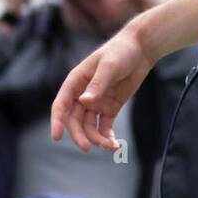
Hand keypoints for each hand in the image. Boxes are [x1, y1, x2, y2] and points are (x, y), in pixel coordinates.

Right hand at [50, 17, 155, 152]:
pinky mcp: (110, 108)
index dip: (57, 121)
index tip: (56, 136)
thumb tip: (84, 102)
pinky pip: (104, 127)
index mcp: (76, 81)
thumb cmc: (121, 51)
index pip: (61, 104)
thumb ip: (97, 84)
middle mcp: (83, 94)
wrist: (141, 49)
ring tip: (109, 146)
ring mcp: (96, 102)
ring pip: (89, 127)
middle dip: (79, 135)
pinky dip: (107, 137)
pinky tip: (114, 144)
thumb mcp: (109, 66)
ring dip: (95, 139)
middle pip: (74, 120)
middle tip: (86, 148)